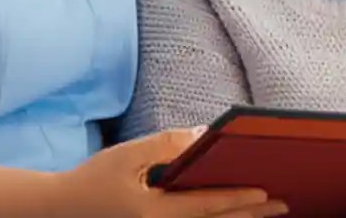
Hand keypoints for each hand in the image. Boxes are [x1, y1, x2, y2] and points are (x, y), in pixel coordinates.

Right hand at [57, 127, 288, 216]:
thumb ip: (165, 146)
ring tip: (268, 212)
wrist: (62, 210)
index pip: (205, 206)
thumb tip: (203, 135)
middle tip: (283, 205)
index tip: (265, 192)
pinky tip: (235, 216)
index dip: (236, 199)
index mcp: (154, 213)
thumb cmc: (93, 180)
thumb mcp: (126, 156)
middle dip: (251, 214)